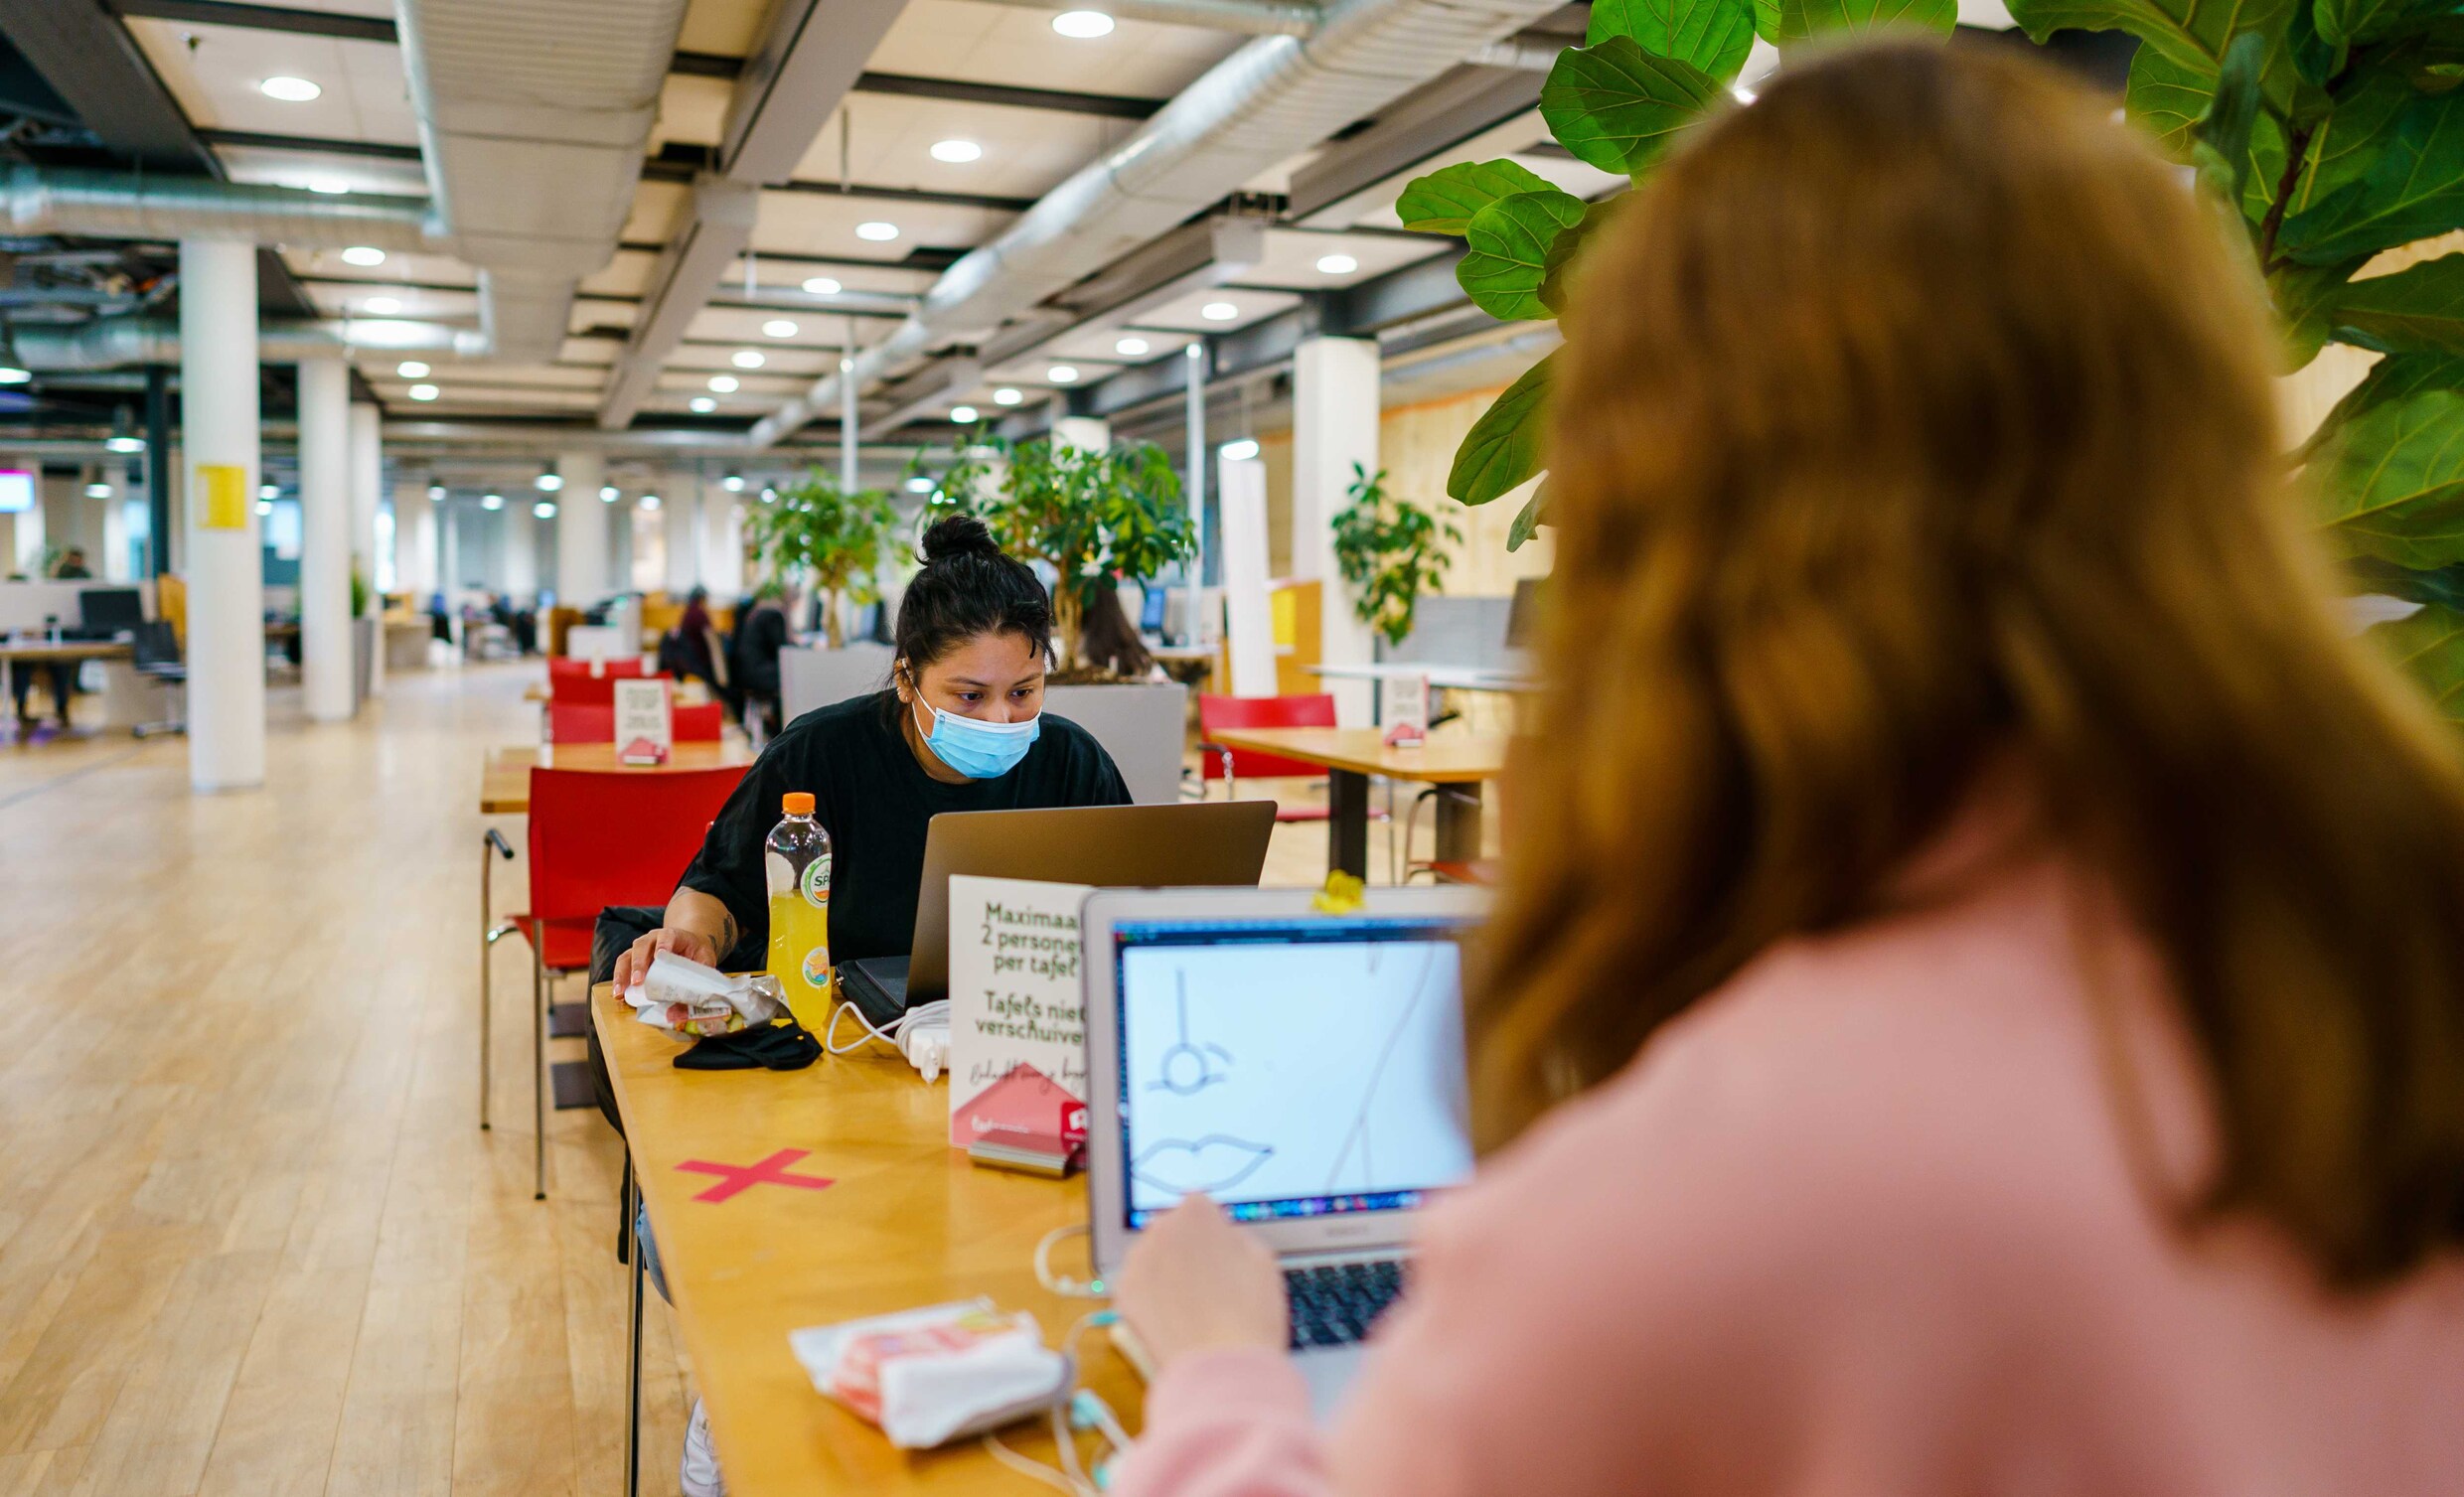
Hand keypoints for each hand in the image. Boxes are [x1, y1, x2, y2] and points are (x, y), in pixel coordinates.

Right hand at [611, 926, 719, 990]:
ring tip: (619, 992)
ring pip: (627, 956)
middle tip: (637, 981)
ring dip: (622, 974)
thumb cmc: (696, 953)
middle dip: (638, 964)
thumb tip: (684, 1007)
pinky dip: (619, 979)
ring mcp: (640, 948)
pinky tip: (618, 994)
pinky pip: (622, 965)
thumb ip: (700, 978)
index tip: (660, 956)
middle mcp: (653, 938)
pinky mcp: (633, 958)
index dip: (663, 944)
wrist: (688, 944)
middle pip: (641, 946)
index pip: (667, 936)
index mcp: (673, 935)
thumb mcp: (704, 961)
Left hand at [1115, 1196, 1286, 1370]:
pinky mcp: (1124, 1292)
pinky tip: (1172, 1317)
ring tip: (1189, 1305)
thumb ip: (1235, 1237)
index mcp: (1197, 1213)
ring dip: (1165, 1271)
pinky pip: (1137, 1285)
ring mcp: (1139, 1260)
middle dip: (1184, 1248)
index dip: (1210, 1229)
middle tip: (1205, 1282)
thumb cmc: (1249, 1315)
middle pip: (1171, 1229)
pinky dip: (1150, 1297)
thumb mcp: (1262, 1261)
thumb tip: (1222, 1237)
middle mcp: (1162, 1228)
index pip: (1197, 1205)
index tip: (1216, 1249)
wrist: (1222, 1367)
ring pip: (1151, 1257)